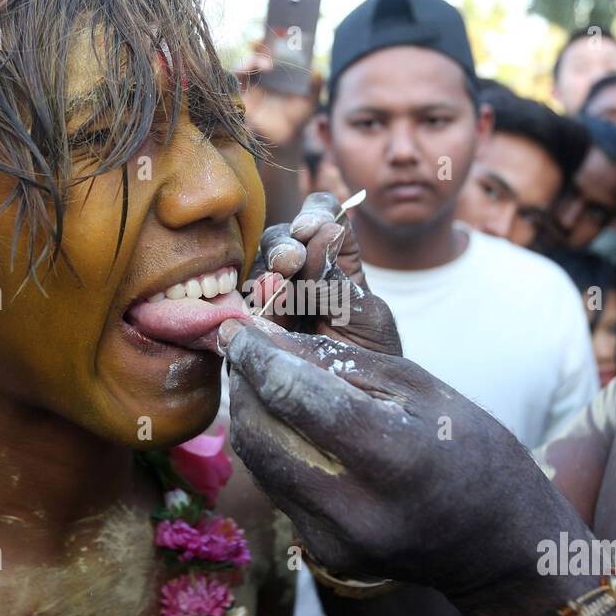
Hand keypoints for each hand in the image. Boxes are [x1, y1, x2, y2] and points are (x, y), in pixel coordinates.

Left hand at [219, 320, 592, 615]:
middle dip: (243, 383)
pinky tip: (286, 425)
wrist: (499, 544)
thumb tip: (267, 339)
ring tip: (260, 380)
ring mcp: (335, 539)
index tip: (234, 328)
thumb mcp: (420, 388)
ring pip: (260, 463)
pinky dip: (273, 449)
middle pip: (261, 432)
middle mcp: (354, 506)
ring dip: (251, 415)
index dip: (254, 355)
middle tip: (242, 349)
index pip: (293, 393)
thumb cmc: (472, 450)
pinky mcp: (324, 555)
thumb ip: (340, 362)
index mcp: (390, 455)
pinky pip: (278, 489)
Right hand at [234, 41, 318, 146]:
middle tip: (269, 41)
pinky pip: (235, 82)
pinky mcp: (241, 99)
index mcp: (275, 72)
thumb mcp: (311, 100)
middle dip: (260, 45)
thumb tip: (318, 71)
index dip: (270, 39)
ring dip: (252, 60)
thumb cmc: (297, 117)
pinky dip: (243, 74)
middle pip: (253, 54)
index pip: (269, 50)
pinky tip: (254, 76)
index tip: (278, 31)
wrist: (287, 139)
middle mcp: (260, 76)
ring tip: (268, 64)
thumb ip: (315, 85)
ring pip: (242, 66)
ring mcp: (249, 87)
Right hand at [249, 192, 401, 355]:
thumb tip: (321, 232)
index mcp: (336, 257)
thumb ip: (340, 279)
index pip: (323, 216)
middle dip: (283, 247)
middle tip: (291, 261)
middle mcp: (301, 270)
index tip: (312, 227)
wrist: (356, 401)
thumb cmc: (372, 355)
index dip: (315, 213)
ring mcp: (274, 296)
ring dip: (268, 278)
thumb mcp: (366, 315)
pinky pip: (243, 308)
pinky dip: (252, 308)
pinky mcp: (253, 324)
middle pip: (281, 239)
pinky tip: (261, 317)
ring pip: (259, 271)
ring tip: (278, 293)